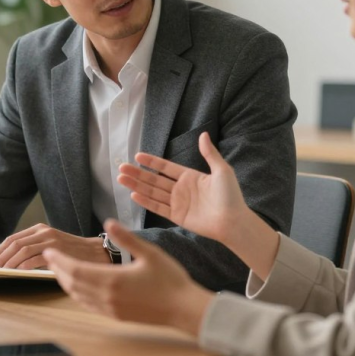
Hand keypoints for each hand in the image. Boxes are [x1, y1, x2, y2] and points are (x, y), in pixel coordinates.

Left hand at [0, 223, 106, 269]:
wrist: (96, 253)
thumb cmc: (72, 253)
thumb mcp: (51, 244)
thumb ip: (34, 248)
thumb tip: (11, 262)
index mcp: (39, 229)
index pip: (12, 239)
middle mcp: (43, 232)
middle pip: (13, 243)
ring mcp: (49, 240)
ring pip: (21, 250)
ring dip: (7, 263)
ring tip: (0, 272)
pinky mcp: (56, 251)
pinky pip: (33, 259)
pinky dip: (21, 267)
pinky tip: (15, 274)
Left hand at [43, 219, 212, 336]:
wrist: (184, 309)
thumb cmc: (170, 279)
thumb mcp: (150, 252)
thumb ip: (126, 238)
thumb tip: (108, 223)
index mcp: (112, 280)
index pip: (75, 270)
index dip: (59, 261)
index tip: (48, 252)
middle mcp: (107, 297)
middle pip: (72, 284)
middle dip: (58, 271)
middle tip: (50, 259)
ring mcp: (111, 309)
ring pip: (78, 297)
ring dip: (67, 283)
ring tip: (61, 270)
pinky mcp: (116, 316)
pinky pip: (89, 306)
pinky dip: (78, 295)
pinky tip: (80, 287)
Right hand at [118, 132, 246, 244]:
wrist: (233, 221)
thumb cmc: (231, 196)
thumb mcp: (222, 170)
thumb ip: (209, 153)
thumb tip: (202, 134)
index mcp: (190, 177)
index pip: (165, 167)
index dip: (151, 162)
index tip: (137, 156)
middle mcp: (181, 189)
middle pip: (154, 179)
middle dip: (137, 174)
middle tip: (121, 167)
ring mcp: (178, 203)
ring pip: (152, 192)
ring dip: (137, 185)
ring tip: (121, 179)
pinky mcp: (177, 216)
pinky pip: (158, 207)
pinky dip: (146, 201)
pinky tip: (134, 194)